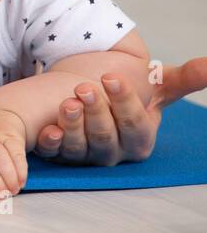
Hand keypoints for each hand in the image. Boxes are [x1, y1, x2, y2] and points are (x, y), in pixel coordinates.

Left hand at [35, 57, 206, 165]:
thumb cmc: (131, 93)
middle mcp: (113, 151)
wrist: (96, 95)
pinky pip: (54, 155)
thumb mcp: (158, 84)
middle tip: (84, 88)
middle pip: (106, 138)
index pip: (135, 125)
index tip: (110, 77)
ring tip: (67, 102)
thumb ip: (186, 78)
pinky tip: (47, 132)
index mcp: (139, 137)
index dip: (124, 102)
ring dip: (72, 126)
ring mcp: (85, 154)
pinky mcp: (59, 153)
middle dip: (96, 113)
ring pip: (80, 148)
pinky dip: (50, 144)